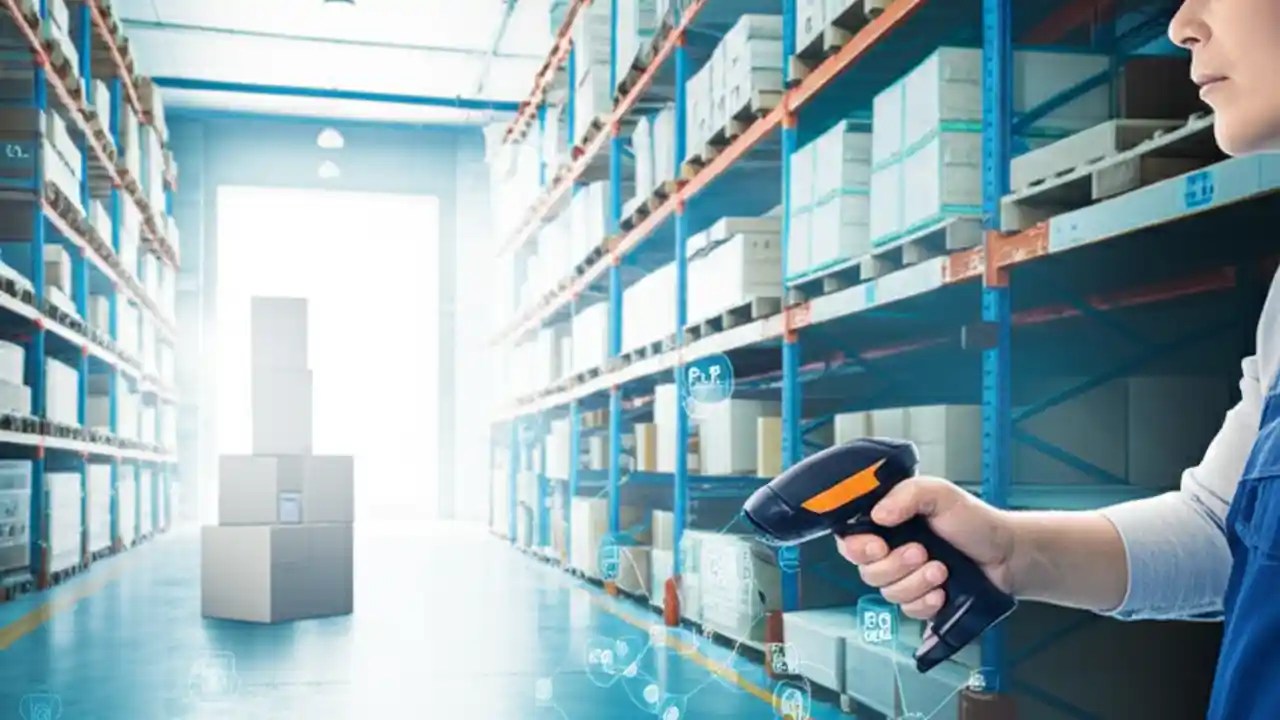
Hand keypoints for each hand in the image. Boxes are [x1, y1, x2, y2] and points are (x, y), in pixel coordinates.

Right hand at [835, 476, 1016, 619]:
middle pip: (867, 571)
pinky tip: (942, 594)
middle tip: (922, 552)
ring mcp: (906, 579)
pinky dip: (924, 603)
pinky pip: (907, 611)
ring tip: (942, 570)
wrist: (1006, 556)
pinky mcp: (920, 602)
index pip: (851, 540)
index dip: (857, 548)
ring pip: (888, 593)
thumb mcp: (939, 494)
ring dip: (915, 583)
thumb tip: (877, 515)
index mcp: (888, 525)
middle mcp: (891, 553)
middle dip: (894, 565)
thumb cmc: (973, 521)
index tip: (878, 547)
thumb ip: (906, 495)